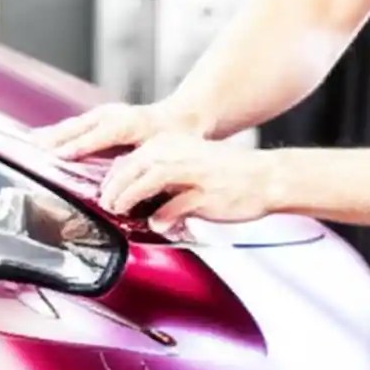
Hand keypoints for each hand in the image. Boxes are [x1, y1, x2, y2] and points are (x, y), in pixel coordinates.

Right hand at [33, 102, 206, 160]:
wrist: (181, 116)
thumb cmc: (177, 140)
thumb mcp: (169, 158)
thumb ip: (148, 173)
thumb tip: (126, 192)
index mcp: (133, 124)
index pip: (102, 134)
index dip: (81, 145)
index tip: (62, 155)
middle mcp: (117, 115)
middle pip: (81, 126)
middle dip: (57, 138)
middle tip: (35, 151)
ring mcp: (107, 113)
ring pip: (75, 125)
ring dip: (53, 135)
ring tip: (30, 145)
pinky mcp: (100, 116)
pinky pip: (75, 125)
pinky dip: (57, 132)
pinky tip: (41, 140)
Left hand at [99, 134, 285, 230]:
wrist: (266, 178)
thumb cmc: (224, 175)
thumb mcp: (186, 165)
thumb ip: (158, 173)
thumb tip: (128, 189)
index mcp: (172, 145)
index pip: (130, 158)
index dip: (112, 177)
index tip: (103, 193)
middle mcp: (179, 154)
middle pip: (133, 167)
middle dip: (114, 188)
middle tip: (107, 205)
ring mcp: (193, 173)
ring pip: (149, 179)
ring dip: (129, 196)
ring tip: (120, 210)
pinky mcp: (206, 193)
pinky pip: (175, 205)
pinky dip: (162, 216)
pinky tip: (157, 223)